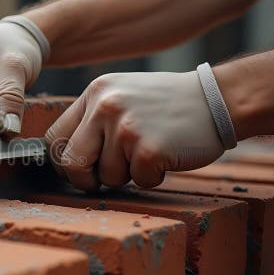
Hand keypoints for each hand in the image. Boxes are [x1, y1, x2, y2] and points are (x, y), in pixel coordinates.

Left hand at [45, 70, 223, 189]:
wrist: (218, 99)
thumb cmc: (168, 105)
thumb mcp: (123, 96)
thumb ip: (94, 120)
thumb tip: (65, 159)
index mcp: (95, 93)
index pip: (54, 137)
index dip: (62, 162)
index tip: (76, 172)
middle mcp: (105, 107)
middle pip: (71, 163)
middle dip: (85, 180)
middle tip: (103, 180)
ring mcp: (126, 127)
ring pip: (107, 177)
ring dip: (128, 175)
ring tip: (150, 151)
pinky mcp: (149, 149)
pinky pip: (139, 182)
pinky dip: (153, 178)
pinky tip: (167, 155)